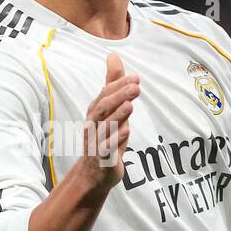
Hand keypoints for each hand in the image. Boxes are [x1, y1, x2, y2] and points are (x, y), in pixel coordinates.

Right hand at [79, 53, 139, 191]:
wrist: (94, 173)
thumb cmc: (104, 136)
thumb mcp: (108, 109)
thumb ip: (112, 84)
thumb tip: (114, 56)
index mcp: (95, 112)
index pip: (105, 94)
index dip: (119, 85)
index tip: (135, 77)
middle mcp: (94, 125)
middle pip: (104, 107)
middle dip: (119, 96)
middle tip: (136, 86)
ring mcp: (97, 141)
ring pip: (105, 126)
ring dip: (117, 115)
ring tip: (130, 105)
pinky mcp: (103, 158)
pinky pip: (108, 148)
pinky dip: (116, 139)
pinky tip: (126, 131)